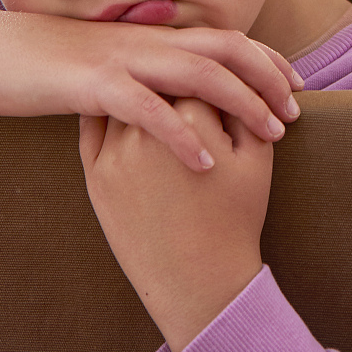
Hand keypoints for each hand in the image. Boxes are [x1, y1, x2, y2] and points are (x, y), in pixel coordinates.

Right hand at [0, 0, 302, 170]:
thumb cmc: (45, 64)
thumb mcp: (103, 62)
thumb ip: (139, 68)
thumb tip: (171, 85)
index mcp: (150, 37)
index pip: (223, 39)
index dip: (264, 59)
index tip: (295, 85)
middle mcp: (145, 42)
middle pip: (225, 50)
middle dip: (268, 80)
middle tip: (297, 115)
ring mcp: (121, 61)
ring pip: (199, 74)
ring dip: (242, 103)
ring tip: (271, 134)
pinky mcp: (94, 87)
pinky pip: (148, 109)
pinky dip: (182, 134)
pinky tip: (206, 161)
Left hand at [80, 99, 272, 351]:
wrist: (198, 280)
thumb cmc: (235, 217)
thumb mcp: (257, 157)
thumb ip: (247, 104)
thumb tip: (236, 74)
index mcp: (189, 117)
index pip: (199, 71)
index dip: (215, 76)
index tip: (224, 87)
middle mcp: (145, 128)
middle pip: (159, 80)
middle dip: (176, 81)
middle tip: (188, 86)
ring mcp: (114, 152)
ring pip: (126, 100)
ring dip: (142, 93)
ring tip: (156, 97)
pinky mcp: (95, 176)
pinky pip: (96, 128)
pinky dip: (110, 113)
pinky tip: (123, 111)